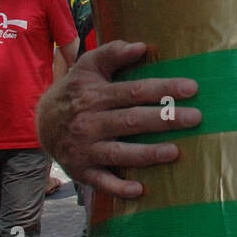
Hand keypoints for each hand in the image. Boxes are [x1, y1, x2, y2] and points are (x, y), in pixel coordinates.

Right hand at [35, 39, 200, 198]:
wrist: (41, 121)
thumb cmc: (76, 90)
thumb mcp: (89, 66)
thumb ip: (113, 53)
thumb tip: (141, 46)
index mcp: (95, 95)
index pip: (133, 91)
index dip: (163, 88)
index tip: (191, 88)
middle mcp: (89, 122)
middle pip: (131, 121)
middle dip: (164, 119)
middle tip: (195, 118)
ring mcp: (84, 148)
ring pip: (119, 152)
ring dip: (147, 154)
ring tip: (174, 152)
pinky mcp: (81, 170)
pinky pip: (101, 181)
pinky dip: (118, 187)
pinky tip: (139, 190)